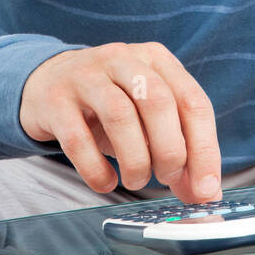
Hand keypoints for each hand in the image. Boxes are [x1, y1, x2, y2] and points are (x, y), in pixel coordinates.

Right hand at [20, 41, 220, 202]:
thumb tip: (203, 194)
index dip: (205, 149)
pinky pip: (77, 138)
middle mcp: (124, 60)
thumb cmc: (108, 103)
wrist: (47, 82)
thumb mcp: (146, 116)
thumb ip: (177, 149)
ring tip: (136, 179)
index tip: (206, 189)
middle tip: (168, 178)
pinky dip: (95, 169)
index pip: (193, 101)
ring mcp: (86, 76)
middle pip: (159, 102)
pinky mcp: (55, 100)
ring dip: (136, 159)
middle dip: (170, 150)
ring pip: (120, 115)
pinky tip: (105, 182)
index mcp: (156, 59)